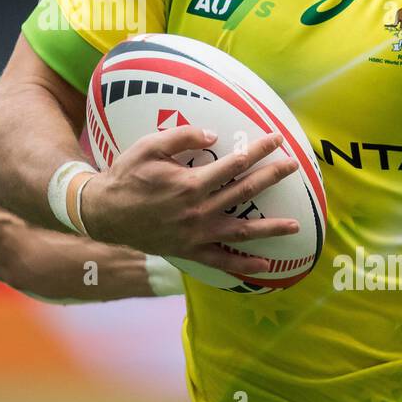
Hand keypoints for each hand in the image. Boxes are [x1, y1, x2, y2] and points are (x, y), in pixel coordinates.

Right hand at [79, 125, 301, 273]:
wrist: (104, 212)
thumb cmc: (127, 175)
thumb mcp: (149, 147)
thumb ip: (182, 137)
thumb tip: (215, 136)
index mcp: (190, 183)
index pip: (234, 164)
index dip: (258, 151)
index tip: (276, 140)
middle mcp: (198, 211)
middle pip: (245, 193)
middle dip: (272, 177)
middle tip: (294, 167)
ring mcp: (196, 234)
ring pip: (241, 231)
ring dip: (270, 228)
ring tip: (296, 225)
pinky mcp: (190, 251)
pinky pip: (222, 262)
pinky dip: (244, 265)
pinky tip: (265, 265)